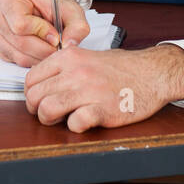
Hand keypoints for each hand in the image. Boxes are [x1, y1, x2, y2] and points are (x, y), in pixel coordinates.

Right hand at [0, 0, 90, 66]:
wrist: (47, 9)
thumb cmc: (54, 7)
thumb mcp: (72, 11)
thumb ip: (77, 26)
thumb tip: (69, 44)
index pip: (20, 24)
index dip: (41, 32)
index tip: (55, 33)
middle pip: (20, 43)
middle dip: (44, 48)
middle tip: (57, 46)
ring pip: (19, 56)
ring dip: (40, 56)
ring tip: (50, 47)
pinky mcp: (0, 49)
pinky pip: (17, 62)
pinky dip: (33, 60)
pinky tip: (41, 50)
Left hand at [24, 45, 183, 131]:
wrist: (152, 73)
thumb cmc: (120, 67)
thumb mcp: (86, 56)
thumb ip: (63, 67)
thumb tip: (40, 83)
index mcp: (69, 57)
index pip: (31, 79)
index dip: (31, 94)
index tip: (39, 100)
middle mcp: (76, 72)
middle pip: (35, 97)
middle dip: (37, 110)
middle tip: (49, 113)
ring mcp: (89, 91)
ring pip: (48, 110)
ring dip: (50, 120)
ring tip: (63, 119)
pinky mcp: (104, 110)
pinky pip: (75, 123)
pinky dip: (75, 127)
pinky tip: (83, 121)